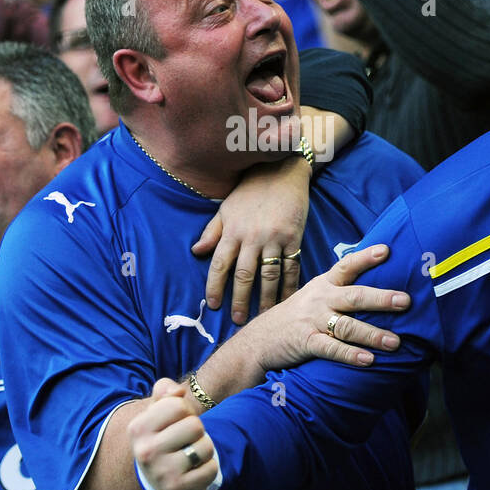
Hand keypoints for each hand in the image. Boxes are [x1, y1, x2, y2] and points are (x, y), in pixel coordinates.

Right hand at [130, 378, 218, 489]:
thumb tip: (177, 392)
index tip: (176, 422)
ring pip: (206, 447)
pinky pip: (211, 469)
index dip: (185, 411)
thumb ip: (164, 390)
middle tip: (186, 441)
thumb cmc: (162, 436)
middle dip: (197, 431)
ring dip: (204, 449)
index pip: (178, 405)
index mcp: (138, 428)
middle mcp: (145, 451)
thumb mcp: (156, 411)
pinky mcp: (178, 488)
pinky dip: (209, 468)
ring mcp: (161, 472)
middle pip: (195, 425)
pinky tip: (195, 471)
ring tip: (191, 455)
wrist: (158, 481)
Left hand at [194, 151, 309, 323]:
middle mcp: (252, 236)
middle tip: (237, 320)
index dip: (215, 286)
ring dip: (265, 299)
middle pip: (243, 275)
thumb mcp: (226, 207)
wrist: (281, 169)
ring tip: (262, 316)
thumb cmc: (250, 190)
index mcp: (232, 230)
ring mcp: (274, 238)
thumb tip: (195, 252)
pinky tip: (287, 300)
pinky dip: (290, 286)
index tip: (213, 305)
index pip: (220, 264)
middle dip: (239, 300)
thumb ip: (212, 232)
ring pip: (268, 276)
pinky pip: (292, 267)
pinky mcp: (294, 237)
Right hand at [244, 243, 408, 372]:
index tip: (387, 251)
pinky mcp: (305, 342)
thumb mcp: (315, 296)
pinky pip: (331, 349)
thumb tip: (380, 288)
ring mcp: (312, 321)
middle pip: (354, 296)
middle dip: (381, 299)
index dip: (366, 258)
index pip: (346, 266)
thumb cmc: (296, 317)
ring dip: (372, 334)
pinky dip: (350, 355)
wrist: (259, 340)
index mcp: (324, 284)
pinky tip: (368, 360)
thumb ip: (341, 290)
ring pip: (346, 326)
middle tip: (405, 301)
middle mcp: (320, 299)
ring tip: (395, 342)